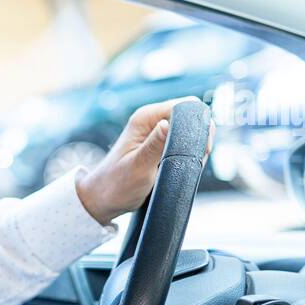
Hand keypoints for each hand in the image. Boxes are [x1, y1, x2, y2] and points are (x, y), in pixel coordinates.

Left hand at [74, 97, 213, 225]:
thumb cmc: (116, 185)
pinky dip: (190, 153)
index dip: (197, 123)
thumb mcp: (138, 167)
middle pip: (191, 116)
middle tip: (196, 158)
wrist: (102, 199)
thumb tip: (169, 123)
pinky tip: (185, 166)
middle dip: (199, 135)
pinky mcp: (160, 145)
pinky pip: (184, 142)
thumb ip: (155, 145)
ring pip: (190, 130)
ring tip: (188, 165)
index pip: (184, 105)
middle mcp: (152, 121)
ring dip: (195, 146)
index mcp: (145, 118)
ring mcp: (157, 132)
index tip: (201, 146)